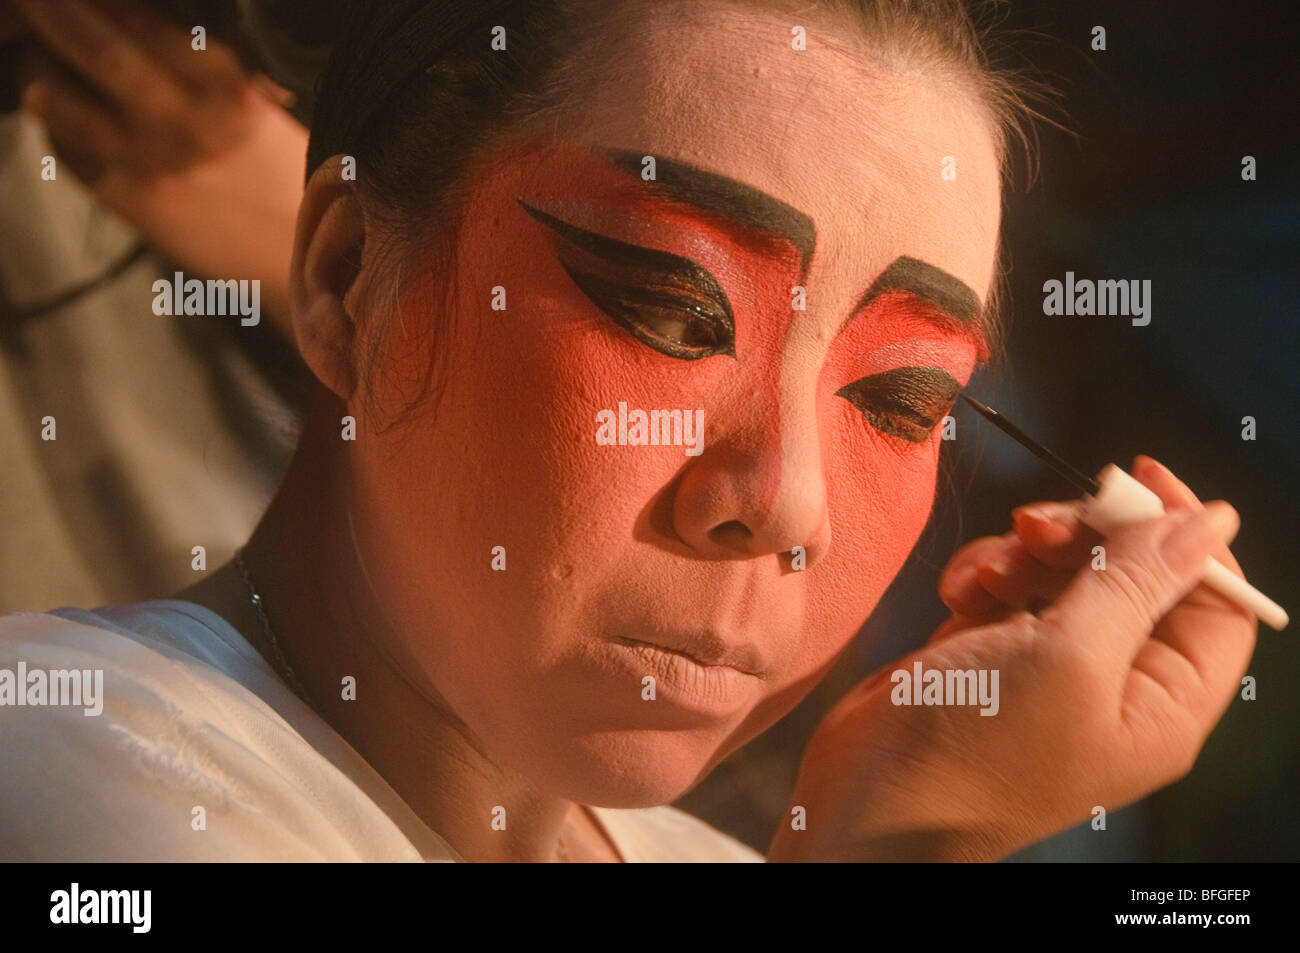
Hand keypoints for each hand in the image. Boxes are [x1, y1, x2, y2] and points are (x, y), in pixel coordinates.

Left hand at [13, 0, 304, 334]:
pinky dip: (55, 122)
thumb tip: (126, 20)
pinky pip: (65, 149)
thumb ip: (198, 63)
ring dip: (35, 67)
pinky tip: (69, 114)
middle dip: (44, 10)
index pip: (135, 15)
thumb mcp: (255, 105)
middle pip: (90, 45)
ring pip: (56, 97)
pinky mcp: (129, 203)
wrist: (303, 260)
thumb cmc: (283, 177)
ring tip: (38, 56)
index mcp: (226, 84)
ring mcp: (151, 165)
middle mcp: (185, 120)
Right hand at [768, 456, 1256, 860]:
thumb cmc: (974, 747)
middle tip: (1036, 528)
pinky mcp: (992, 651)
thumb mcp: (1068, 657)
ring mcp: (1049, 666)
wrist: (868, 792)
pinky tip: (954, 596)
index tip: (1137, 478)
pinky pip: (1007, 585)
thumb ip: (1136, 580)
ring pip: (1063, 570)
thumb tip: (1211, 520)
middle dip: (1084, 538)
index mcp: (1160, 702)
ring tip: (982, 581)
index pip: (1214, 600)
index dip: (1185, 536)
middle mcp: (1113, 682)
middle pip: (1132, 572)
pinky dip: (981, 576)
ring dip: (1021, 556)